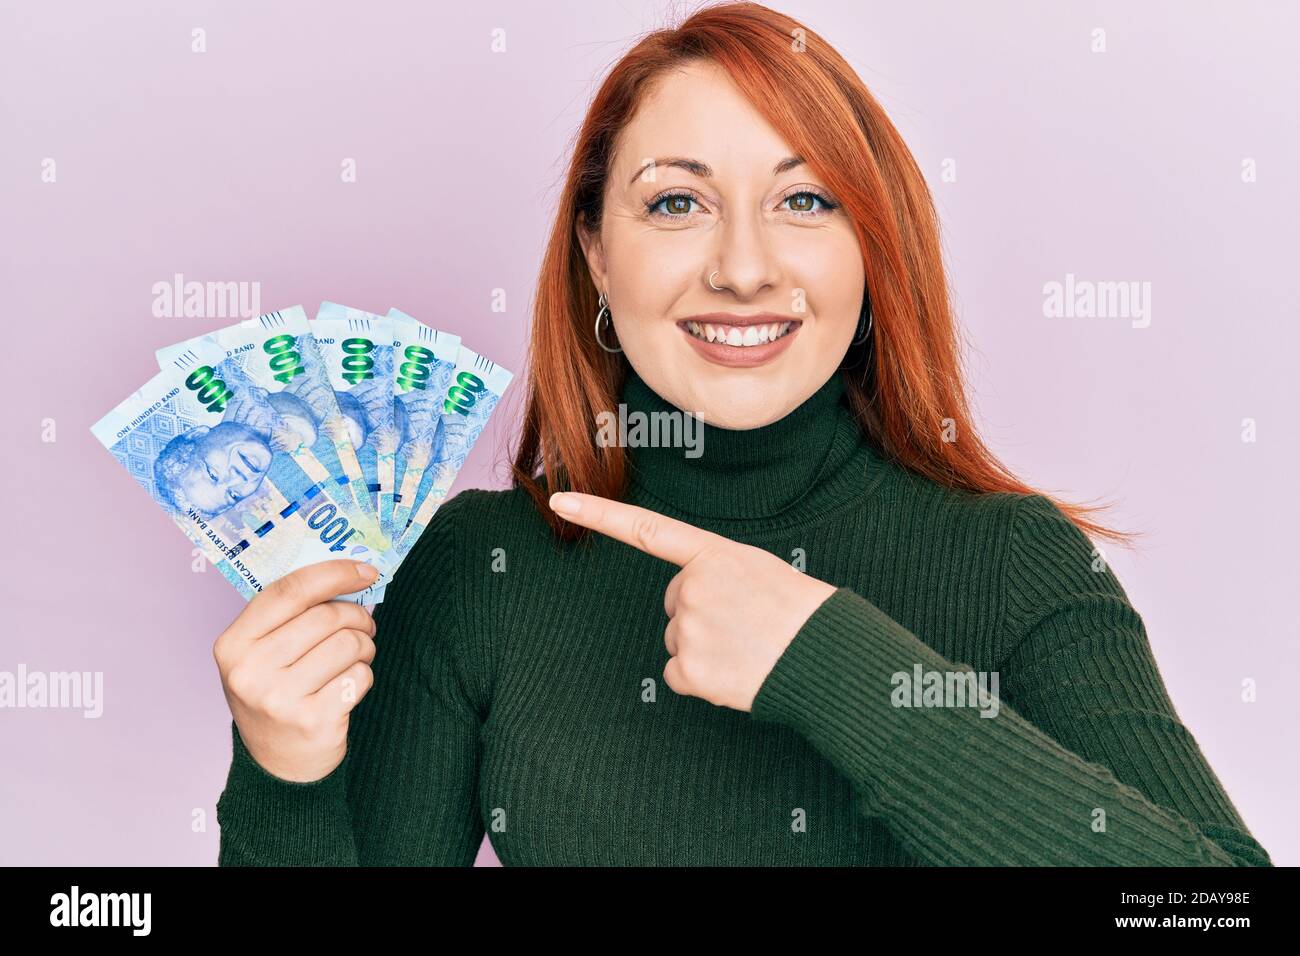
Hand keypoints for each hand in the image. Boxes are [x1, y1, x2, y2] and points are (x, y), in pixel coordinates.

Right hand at [213, 560, 379, 781]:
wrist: (277, 766)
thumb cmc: (277, 696)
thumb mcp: (262, 656)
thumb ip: (290, 617)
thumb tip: (349, 574)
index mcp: (233, 644)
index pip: (289, 590)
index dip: (333, 573)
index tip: (365, 570)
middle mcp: (250, 671)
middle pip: (326, 616)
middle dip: (357, 616)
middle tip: (365, 626)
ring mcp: (279, 699)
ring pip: (348, 644)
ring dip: (364, 647)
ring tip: (356, 658)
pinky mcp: (312, 721)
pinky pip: (359, 676)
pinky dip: (363, 676)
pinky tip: (348, 687)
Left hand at [549, 492, 836, 711]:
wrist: (827, 656)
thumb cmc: (799, 613)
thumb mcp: (758, 571)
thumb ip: (716, 575)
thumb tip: (686, 608)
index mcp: (713, 555)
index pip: (645, 530)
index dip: (599, 514)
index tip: (560, 501)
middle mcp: (692, 587)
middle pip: (673, 605)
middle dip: (700, 617)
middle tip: (746, 625)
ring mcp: (688, 628)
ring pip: (677, 641)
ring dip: (706, 650)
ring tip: (748, 649)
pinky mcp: (690, 669)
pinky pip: (678, 675)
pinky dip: (703, 681)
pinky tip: (736, 674)